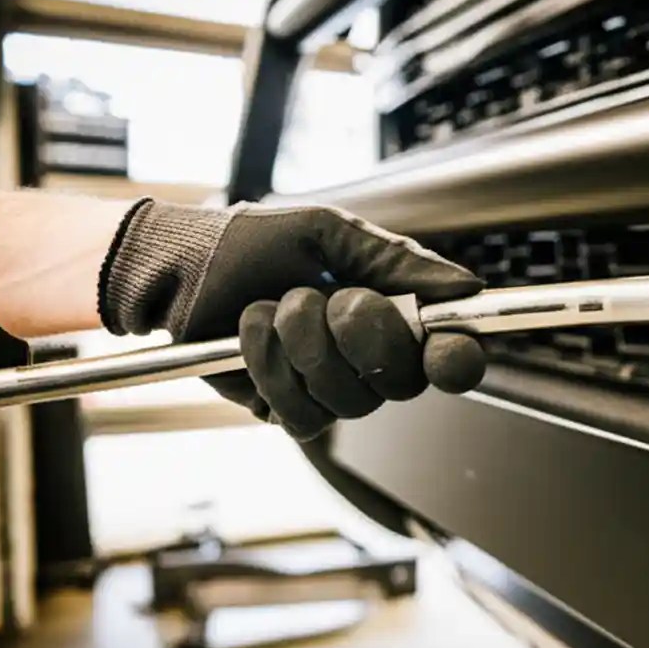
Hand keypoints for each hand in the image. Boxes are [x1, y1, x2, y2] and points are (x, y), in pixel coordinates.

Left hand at [97, 199, 485, 439]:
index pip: (449, 355)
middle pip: (401, 379)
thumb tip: (465, 284)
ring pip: (348, 398)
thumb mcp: (331, 233)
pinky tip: (253, 337)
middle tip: (328, 296)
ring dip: (303, 341)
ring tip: (276, 306)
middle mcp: (371, 362)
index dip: (457, 359)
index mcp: (394, 317)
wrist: (183, 267)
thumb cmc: (255, 244)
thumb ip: (397, 259)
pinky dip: (270, 365)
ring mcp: (331, 392)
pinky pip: (302, 414)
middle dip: (360, 330)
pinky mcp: (288, 411)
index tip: (448, 351)